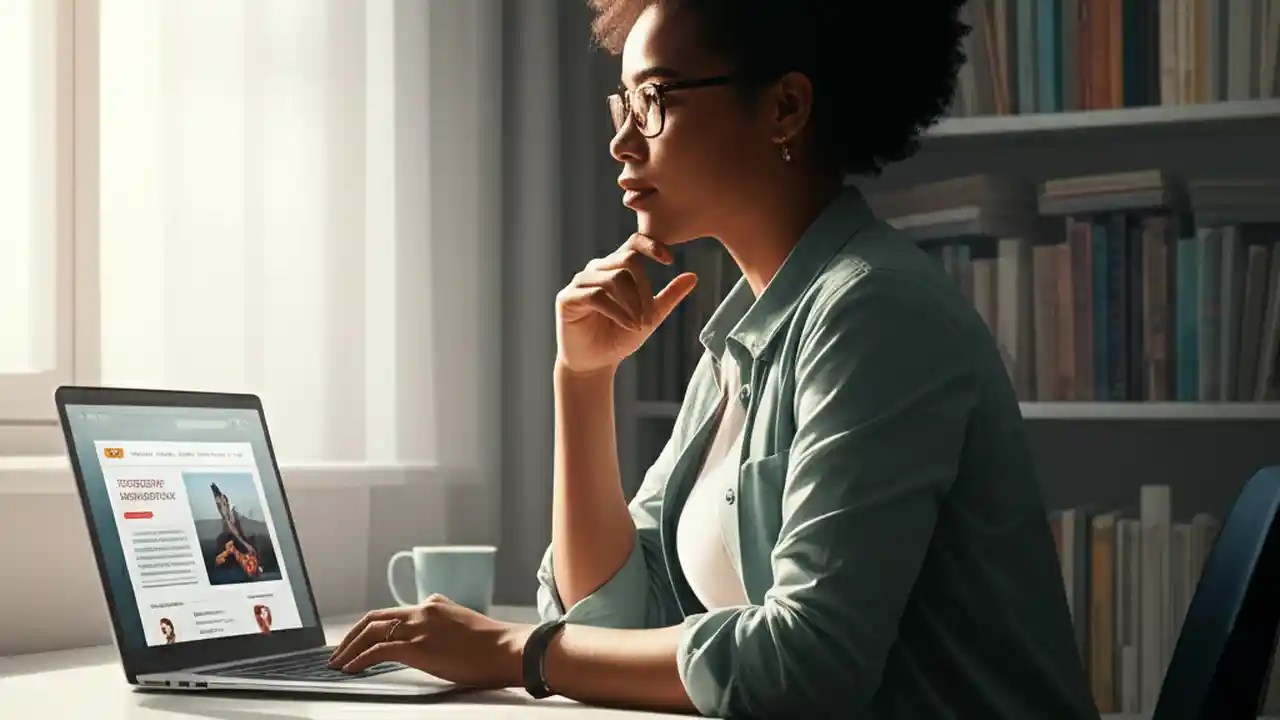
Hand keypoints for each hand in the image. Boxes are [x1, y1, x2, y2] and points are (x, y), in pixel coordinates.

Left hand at [326, 594, 532, 689]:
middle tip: (339, 651)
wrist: (509, 649)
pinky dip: (359, 658)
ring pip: (371, 631)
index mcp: (435, 605)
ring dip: (349, 647)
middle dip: (352, 634)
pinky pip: (378, 651)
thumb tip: (436, 643)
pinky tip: (350, 668)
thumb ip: (445, 628)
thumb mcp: (466, 627)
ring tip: (338, 662)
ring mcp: (419, 628)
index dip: (373, 628)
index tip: (362, 640)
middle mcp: (423, 611)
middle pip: (375, 617)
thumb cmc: (495, 646)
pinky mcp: (418, 647)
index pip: (395, 613)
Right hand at [555, 233, 697, 375]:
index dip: (651, 245)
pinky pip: (596, 295)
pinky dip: (618, 312)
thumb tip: (693, 276)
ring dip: (633, 303)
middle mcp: (597, 269)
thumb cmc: (619, 337)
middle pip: (627, 260)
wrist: (594, 364)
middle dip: (645, 288)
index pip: (632, 243)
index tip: (669, 261)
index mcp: (615, 267)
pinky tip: (629, 326)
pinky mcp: (567, 298)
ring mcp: (580, 282)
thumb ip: (669, 296)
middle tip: (651, 317)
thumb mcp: (650, 317)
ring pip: (614, 278)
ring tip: (640, 325)